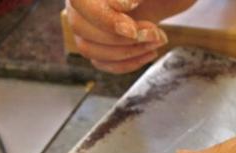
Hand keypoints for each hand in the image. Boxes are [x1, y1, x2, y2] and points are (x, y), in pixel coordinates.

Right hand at [66, 0, 195, 73]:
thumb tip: (125, 5)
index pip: (79, 2)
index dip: (106, 19)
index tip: (134, 25)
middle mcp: (78, 5)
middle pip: (80, 27)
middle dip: (122, 38)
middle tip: (153, 34)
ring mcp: (85, 27)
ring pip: (89, 49)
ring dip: (127, 52)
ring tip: (157, 40)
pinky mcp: (97, 47)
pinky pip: (102, 63)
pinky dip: (128, 63)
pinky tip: (151, 52)